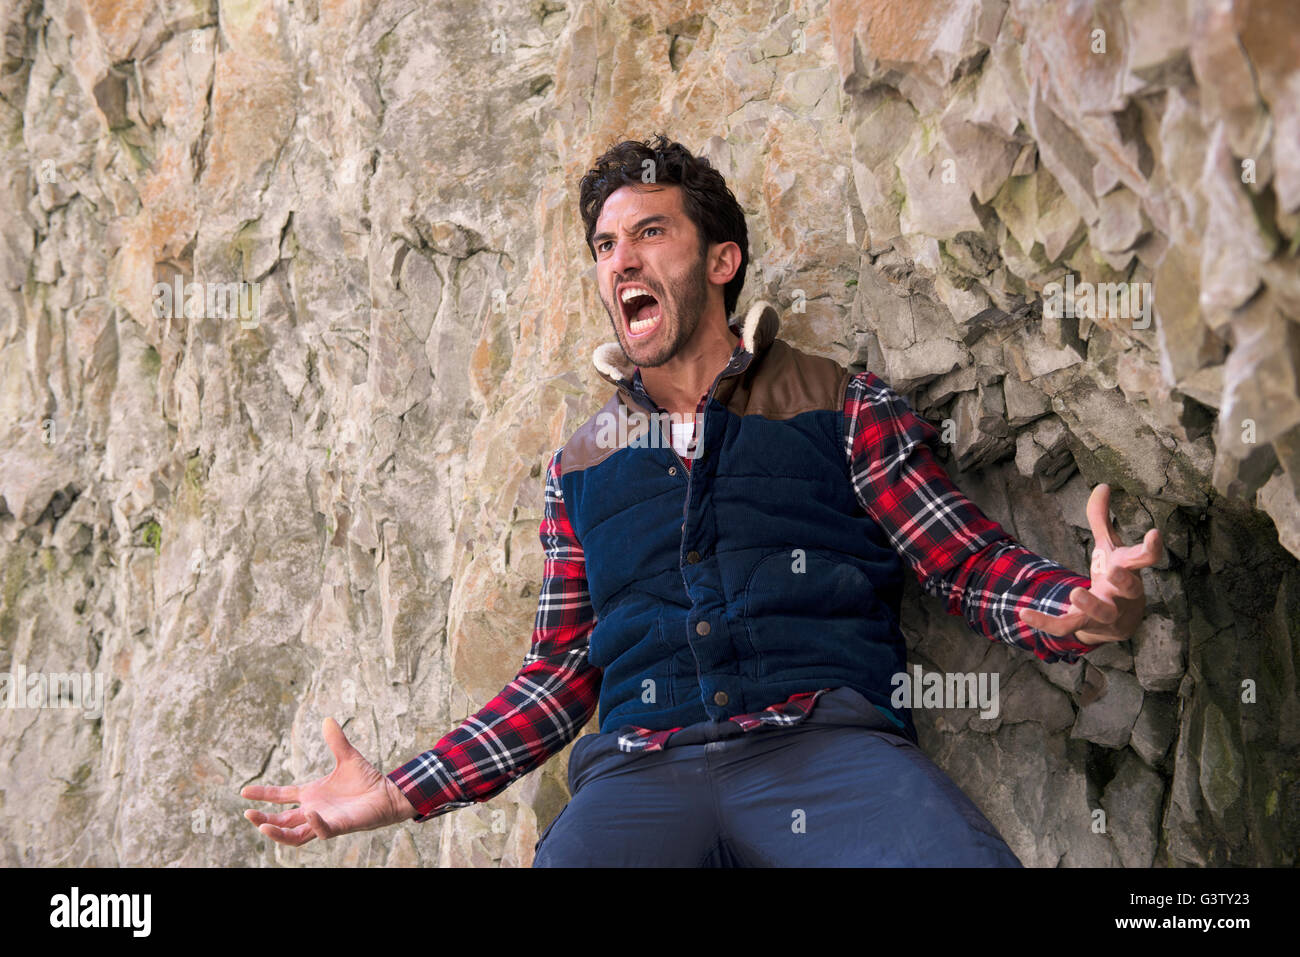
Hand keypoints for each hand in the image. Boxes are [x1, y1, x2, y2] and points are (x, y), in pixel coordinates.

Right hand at [241, 717, 416, 846]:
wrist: (388, 794)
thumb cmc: (367, 780)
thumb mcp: (348, 756)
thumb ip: (336, 741)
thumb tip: (327, 719)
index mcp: (311, 794)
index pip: (281, 796)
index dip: (262, 794)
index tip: (243, 791)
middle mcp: (313, 810)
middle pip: (280, 820)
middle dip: (262, 818)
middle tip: (248, 813)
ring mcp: (324, 820)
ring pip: (294, 835)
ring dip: (277, 832)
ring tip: (262, 825)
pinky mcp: (339, 826)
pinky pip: (322, 831)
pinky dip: (314, 823)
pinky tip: (309, 813)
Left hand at [1018, 483, 1162, 645]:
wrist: (1117, 621)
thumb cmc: (1115, 577)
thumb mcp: (1109, 548)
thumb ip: (1101, 519)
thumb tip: (1102, 485)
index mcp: (1130, 571)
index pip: (1146, 560)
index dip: (1151, 548)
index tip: (1154, 533)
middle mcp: (1124, 595)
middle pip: (1129, 590)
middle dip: (1123, 581)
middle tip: (1112, 571)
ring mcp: (1107, 614)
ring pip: (1103, 613)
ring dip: (1091, 605)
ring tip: (1075, 593)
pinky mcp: (1086, 626)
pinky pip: (1066, 627)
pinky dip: (1045, 623)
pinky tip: (1024, 613)